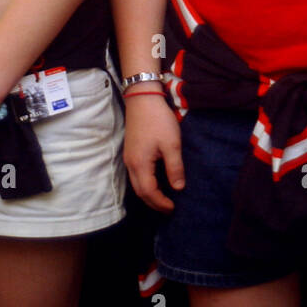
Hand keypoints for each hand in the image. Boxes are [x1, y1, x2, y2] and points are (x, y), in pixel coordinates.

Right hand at [123, 94, 184, 211]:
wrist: (142, 99)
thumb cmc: (158, 120)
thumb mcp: (171, 144)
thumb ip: (174, 167)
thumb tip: (178, 187)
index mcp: (140, 164)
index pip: (149, 192)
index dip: (160, 203)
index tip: (173, 208)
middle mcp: (131, 163)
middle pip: (140, 191)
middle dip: (153, 203)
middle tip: (168, 208)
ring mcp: (128, 157)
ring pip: (136, 184)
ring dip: (148, 194)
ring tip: (163, 198)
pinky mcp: (130, 151)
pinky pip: (135, 175)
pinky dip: (144, 184)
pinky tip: (155, 182)